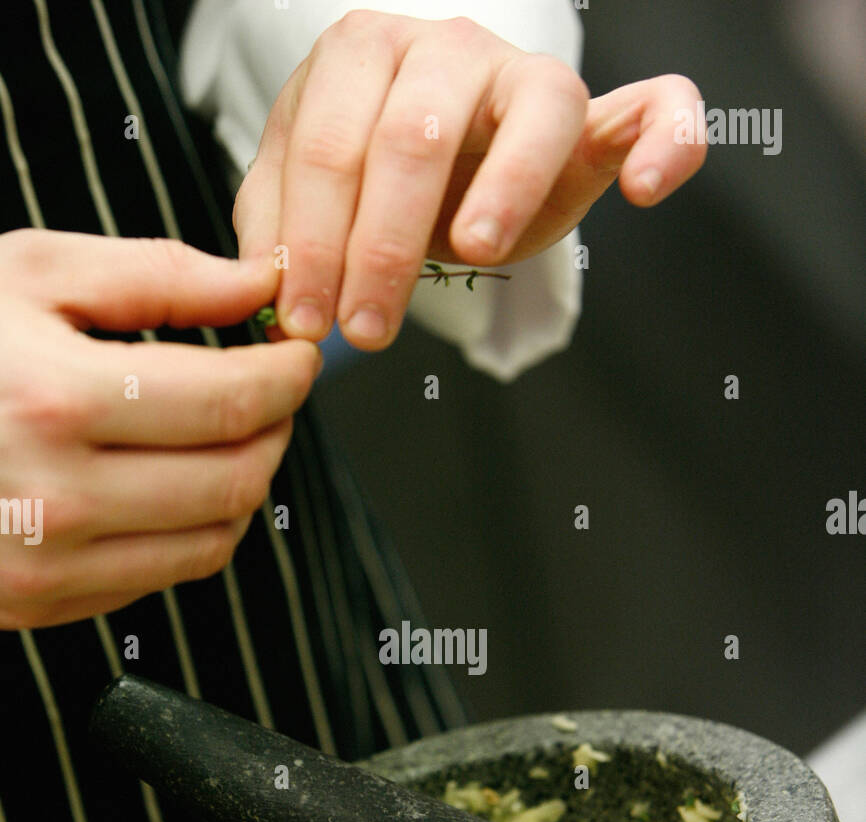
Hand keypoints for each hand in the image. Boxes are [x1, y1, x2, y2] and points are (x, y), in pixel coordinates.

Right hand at [0, 230, 319, 628]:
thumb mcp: (31, 275)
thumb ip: (159, 276)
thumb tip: (259, 285)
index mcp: (54, 400)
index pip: (231, 403)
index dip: (286, 377)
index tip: (295, 355)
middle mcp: (56, 498)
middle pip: (236, 478)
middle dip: (276, 429)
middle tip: (271, 392)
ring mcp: (50, 564)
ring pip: (215, 537)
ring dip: (246, 482)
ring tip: (226, 432)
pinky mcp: (44, 602)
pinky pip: (167, 574)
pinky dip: (196, 526)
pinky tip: (171, 479)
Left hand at [234, 9, 706, 350]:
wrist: (451, 169)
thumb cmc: (380, 188)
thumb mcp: (317, 204)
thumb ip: (284, 230)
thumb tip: (266, 286)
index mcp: (362, 57)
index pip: (329, 147)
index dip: (313, 241)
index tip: (305, 320)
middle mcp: (446, 48)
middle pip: (414, 135)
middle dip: (382, 245)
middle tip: (365, 327)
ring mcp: (528, 75)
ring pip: (528, 113)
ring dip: (502, 194)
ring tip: (473, 255)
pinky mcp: (601, 113)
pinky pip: (656, 107)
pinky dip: (667, 140)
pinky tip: (644, 189)